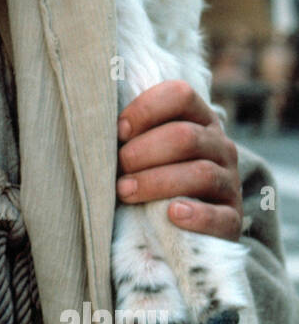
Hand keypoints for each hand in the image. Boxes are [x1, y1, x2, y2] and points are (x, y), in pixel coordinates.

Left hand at [116, 80, 242, 241]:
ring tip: (125, 192)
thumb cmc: (148, 178)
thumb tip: (91, 125)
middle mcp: (219, 146)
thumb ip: (127, 136)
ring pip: (201, 173)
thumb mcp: (141, 151)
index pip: (180, 95)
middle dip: (143, 152)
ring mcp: (229, 183)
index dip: (146, 109)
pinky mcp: (232, 220)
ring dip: (156, 182)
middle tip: (118, 169)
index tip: (118, 131)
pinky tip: (172, 215)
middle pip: (185, 136)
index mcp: (197, 120)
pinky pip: (220, 216)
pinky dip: (196, 215)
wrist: (178, 228)